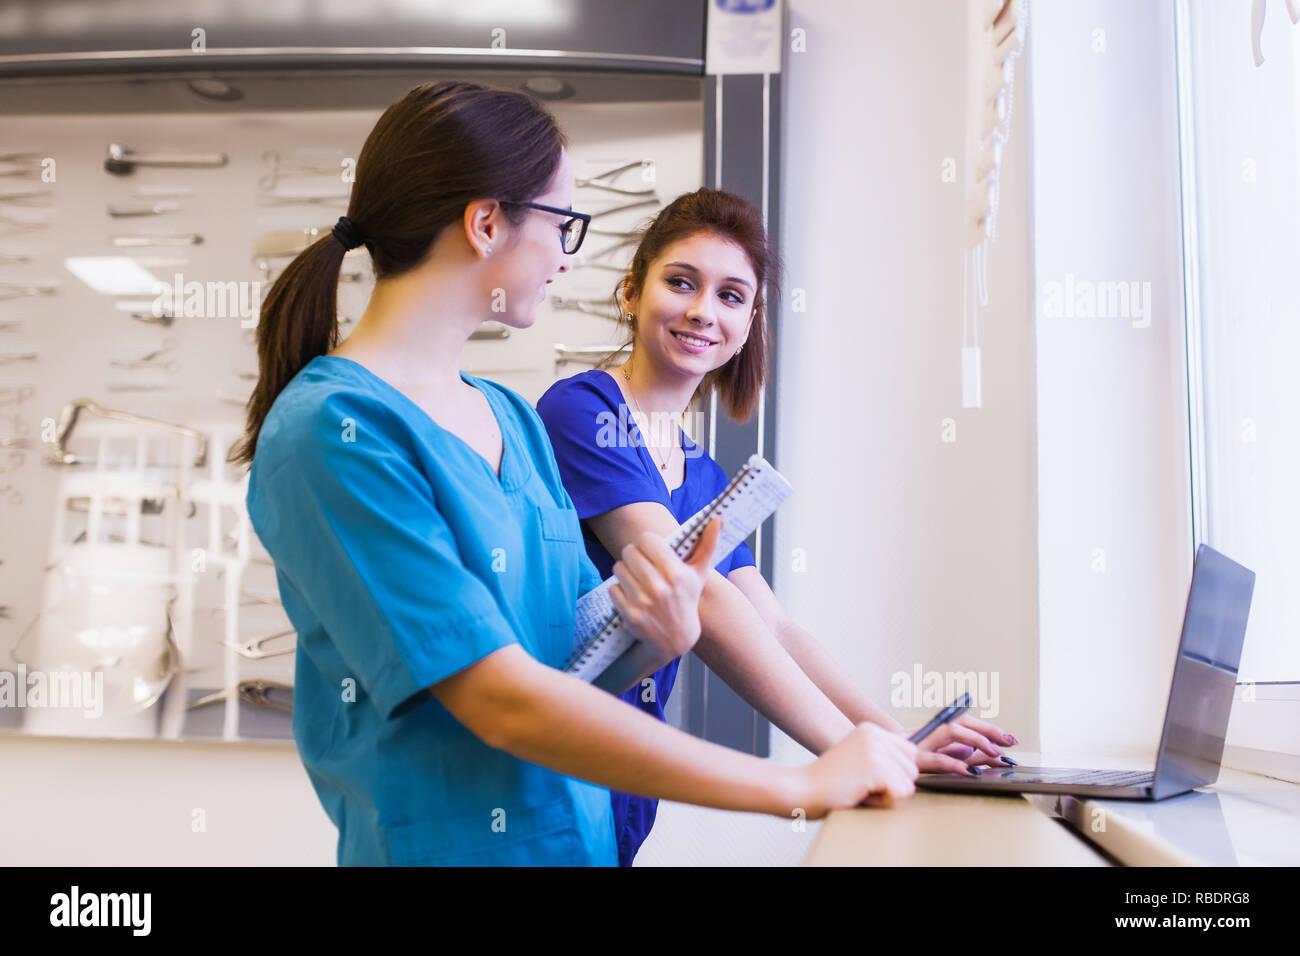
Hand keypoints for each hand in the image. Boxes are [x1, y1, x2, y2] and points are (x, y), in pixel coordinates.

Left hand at [607, 517, 723, 664]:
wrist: (676, 638)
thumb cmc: (687, 598)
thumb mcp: (699, 572)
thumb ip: (708, 543)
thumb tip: (718, 517)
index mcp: (676, 573)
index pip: (646, 540)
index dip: (645, 542)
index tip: (650, 549)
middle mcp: (659, 587)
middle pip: (629, 552)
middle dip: (633, 555)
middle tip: (640, 563)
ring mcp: (644, 602)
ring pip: (618, 568)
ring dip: (624, 571)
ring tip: (635, 578)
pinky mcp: (630, 614)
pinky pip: (613, 588)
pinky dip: (618, 590)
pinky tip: (631, 595)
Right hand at [796, 723, 917, 816]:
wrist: (802, 789)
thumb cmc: (828, 782)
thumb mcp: (857, 757)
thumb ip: (882, 756)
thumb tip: (916, 764)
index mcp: (871, 729)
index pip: (910, 753)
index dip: (895, 773)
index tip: (870, 776)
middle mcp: (875, 734)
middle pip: (912, 769)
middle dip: (892, 785)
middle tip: (861, 784)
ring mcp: (875, 750)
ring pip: (909, 784)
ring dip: (887, 795)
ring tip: (859, 789)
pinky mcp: (875, 768)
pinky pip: (900, 793)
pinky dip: (882, 802)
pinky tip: (860, 794)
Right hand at [905, 713, 1018, 774]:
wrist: (878, 757)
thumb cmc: (907, 755)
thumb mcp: (936, 752)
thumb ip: (956, 751)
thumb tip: (980, 753)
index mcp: (936, 729)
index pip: (965, 722)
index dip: (988, 728)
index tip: (1009, 738)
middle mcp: (930, 731)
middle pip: (961, 722)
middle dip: (987, 730)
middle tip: (1008, 742)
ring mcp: (923, 742)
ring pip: (951, 732)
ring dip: (976, 740)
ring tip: (994, 752)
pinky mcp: (915, 759)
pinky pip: (938, 759)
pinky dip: (956, 764)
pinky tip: (971, 771)